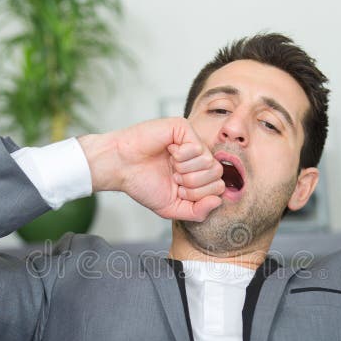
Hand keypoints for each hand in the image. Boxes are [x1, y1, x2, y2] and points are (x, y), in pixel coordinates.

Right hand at [78, 118, 223, 220]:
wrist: (121, 168)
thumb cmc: (142, 185)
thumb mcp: (173, 208)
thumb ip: (198, 211)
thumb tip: (219, 201)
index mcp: (198, 174)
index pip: (218, 188)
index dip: (197, 194)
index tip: (177, 190)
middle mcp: (198, 156)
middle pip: (217, 175)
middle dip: (193, 183)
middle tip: (174, 177)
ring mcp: (192, 141)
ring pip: (209, 161)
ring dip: (185, 170)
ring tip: (170, 164)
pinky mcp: (184, 128)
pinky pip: (198, 147)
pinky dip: (181, 156)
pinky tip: (168, 151)